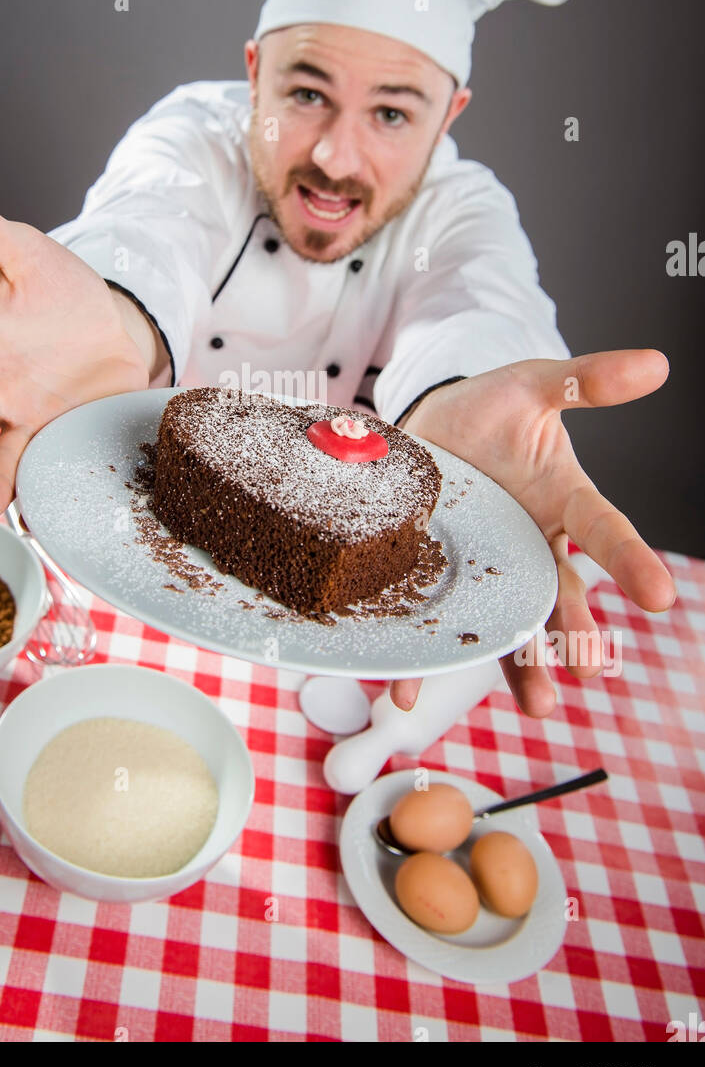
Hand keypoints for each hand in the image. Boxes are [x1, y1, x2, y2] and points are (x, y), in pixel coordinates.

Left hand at [390, 350, 675, 715]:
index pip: (604, 532)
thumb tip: (655, 363)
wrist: (430, 423)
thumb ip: (586, 381)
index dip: (633, 561)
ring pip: (509, 625)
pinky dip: (420, 664)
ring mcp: (487, 570)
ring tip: (538, 704)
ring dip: (523, 665)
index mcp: (563, 503)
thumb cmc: (489, 409)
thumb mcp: (534, 385)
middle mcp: (531, 547)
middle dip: (575, 631)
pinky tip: (405, 690)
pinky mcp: (441, 581)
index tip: (661, 595)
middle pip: (559, 594)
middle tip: (589, 666)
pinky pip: (434, 626)